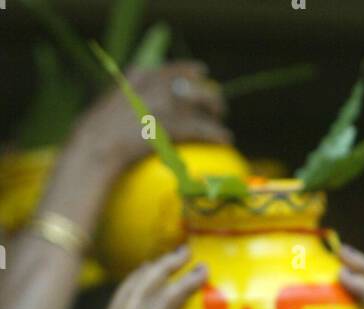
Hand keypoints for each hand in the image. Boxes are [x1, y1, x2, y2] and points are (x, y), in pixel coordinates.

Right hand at [71, 62, 232, 179]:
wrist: (98, 145)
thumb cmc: (98, 133)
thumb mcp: (111, 104)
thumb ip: (128, 95)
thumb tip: (134, 98)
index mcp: (140, 76)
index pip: (172, 68)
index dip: (189, 70)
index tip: (201, 72)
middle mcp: (157, 84)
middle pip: (194, 84)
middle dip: (209, 95)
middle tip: (217, 106)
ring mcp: (167, 103)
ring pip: (203, 104)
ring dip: (216, 113)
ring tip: (222, 124)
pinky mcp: (176, 125)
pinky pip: (204, 128)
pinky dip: (217, 134)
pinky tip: (226, 140)